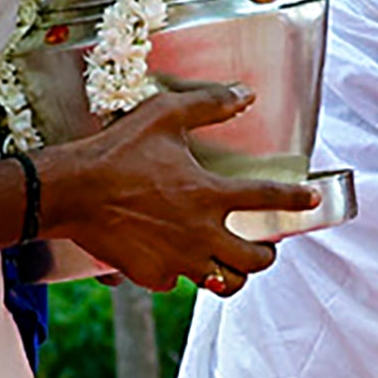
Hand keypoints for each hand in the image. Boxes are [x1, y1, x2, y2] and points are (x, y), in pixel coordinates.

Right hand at [40, 81, 312, 296]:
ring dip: (234, 274)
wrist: (67, 191)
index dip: (296, 199)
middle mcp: (201, 234)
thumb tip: (244, 94)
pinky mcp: (151, 275)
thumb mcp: (162, 116)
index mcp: (210, 195)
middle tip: (265, 246)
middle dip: (267, 254)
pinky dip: (179, 275)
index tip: (311, 200)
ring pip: (224, 283)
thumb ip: (208, 105)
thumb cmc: (114, 152)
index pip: (269, 199)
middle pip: (255, 259)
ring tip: (232, 264)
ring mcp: (177, 259)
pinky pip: (176, 282)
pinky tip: (175, 263)